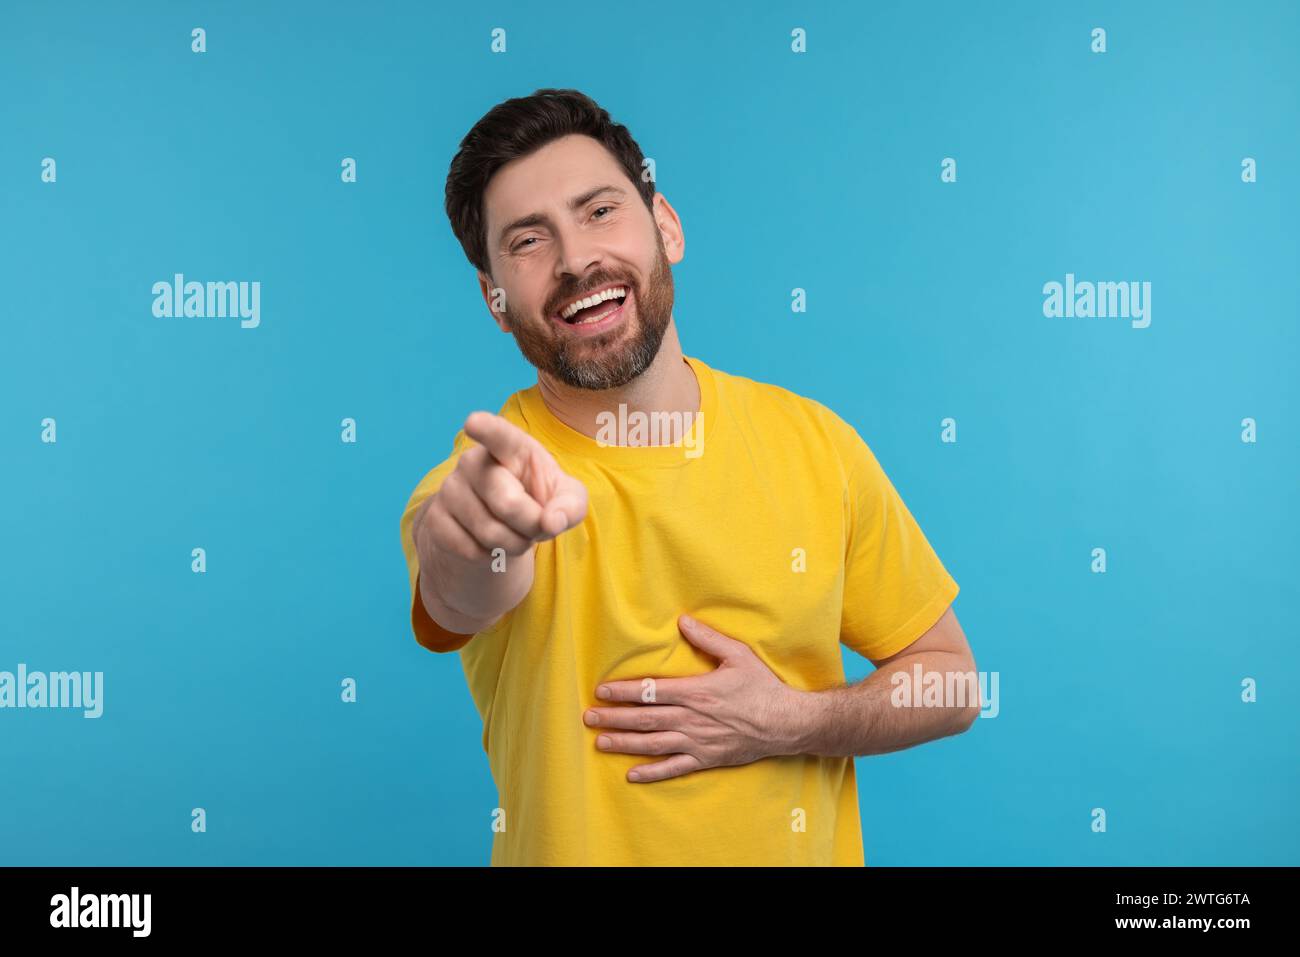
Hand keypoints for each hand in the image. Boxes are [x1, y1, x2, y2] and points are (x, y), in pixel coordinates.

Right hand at [418, 411, 588, 561]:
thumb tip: (551, 521)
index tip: (473, 422)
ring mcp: (450, 489)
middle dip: (531, 525)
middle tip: (536, 527)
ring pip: (489, 532)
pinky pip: (470, 549)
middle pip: (508, 503)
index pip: (498, 434)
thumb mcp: (566, 500)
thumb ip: (569, 506)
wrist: (501, 525)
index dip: (486, 428)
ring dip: (513, 544)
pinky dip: (489, 556)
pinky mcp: (435, 518)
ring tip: (514, 533)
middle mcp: (473, 461)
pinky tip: (489, 543)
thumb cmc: (538, 500)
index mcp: (509, 446)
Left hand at [583, 615, 809, 782]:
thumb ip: (708, 639)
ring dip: (624, 744)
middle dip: (614, 719)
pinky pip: (674, 768)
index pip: (650, 691)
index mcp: (696, 691)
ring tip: (600, 742)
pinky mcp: (706, 759)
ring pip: (653, 744)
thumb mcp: (738, 655)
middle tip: (588, 718)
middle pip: (644, 719)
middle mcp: (692, 719)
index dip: (623, 691)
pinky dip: (651, 773)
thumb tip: (683, 621)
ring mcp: (698, 742)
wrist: (786, 723)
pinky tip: (632, 774)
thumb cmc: (762, 687)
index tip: (602, 691)